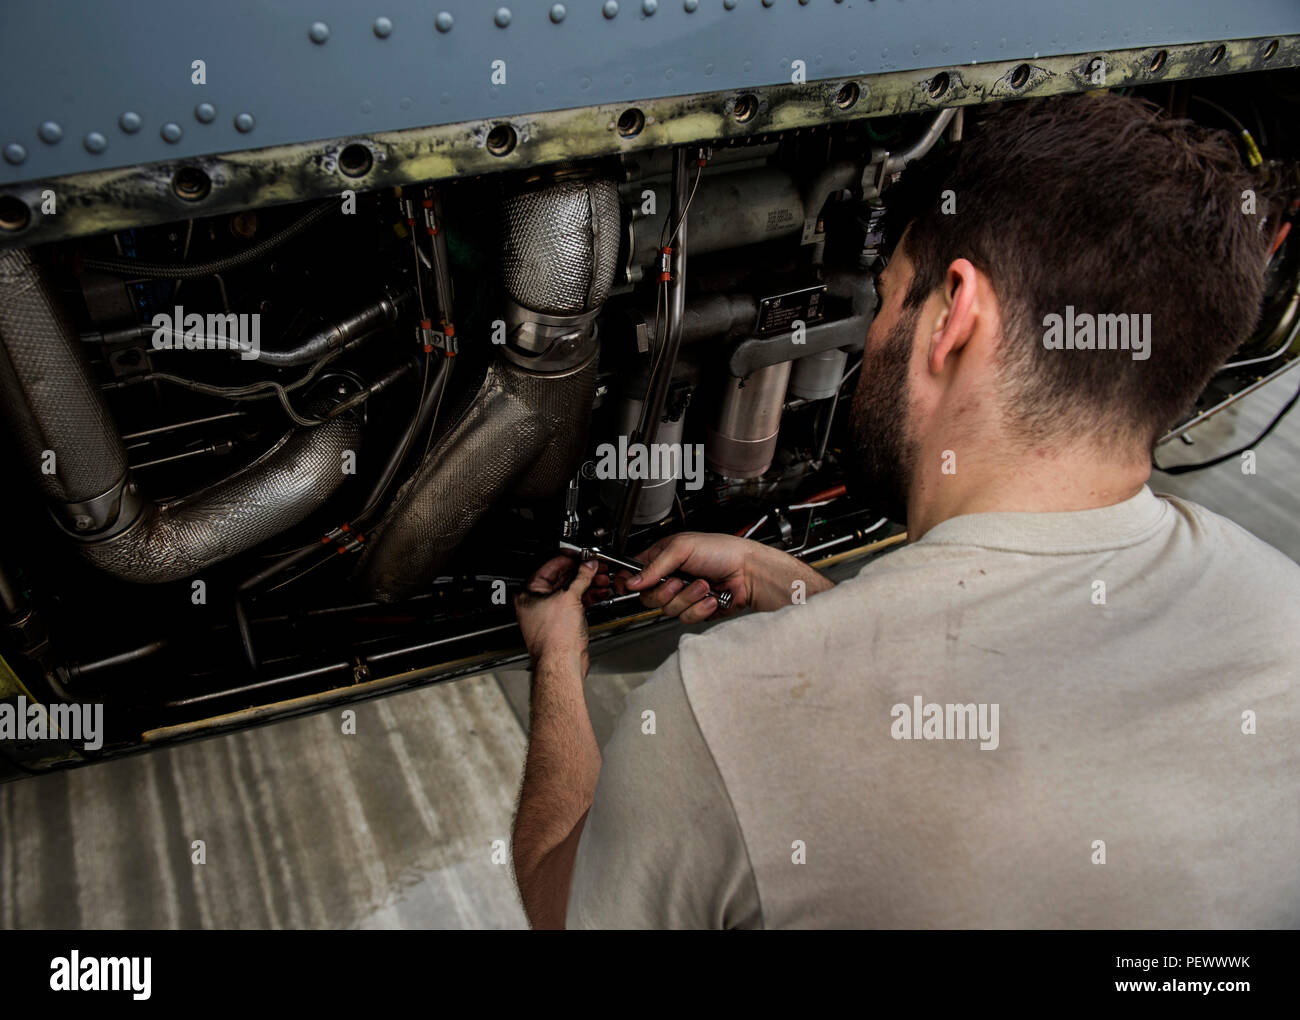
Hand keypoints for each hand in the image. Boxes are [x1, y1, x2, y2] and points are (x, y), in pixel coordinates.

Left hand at [514, 555, 599, 669]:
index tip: (581, 555)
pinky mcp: (563, 623)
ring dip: (588, 584)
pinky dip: (588, 597)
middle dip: (582, 572)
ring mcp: (550, 614)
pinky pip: (576, 604)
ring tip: (602, 578)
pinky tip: (599, 592)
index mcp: (529, 594)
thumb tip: (587, 566)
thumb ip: (581, 578)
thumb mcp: (569, 598)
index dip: (568, 559)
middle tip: (595, 566)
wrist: (562, 664)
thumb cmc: (554, 638)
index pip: (549, 567)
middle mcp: (537, 603)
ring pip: (571, 592)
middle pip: (562, 579)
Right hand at [620, 532, 833, 621]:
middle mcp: (671, 578)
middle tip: (679, 581)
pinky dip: (700, 608)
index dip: (629, 581)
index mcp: (663, 558)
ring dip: (688, 597)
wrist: (748, 572)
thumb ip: (654, 566)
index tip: (627, 586)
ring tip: (704, 585)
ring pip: (668, 610)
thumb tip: (633, 581)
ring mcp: (683, 595)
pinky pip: (686, 618)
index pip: (635, 573)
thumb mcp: (682, 548)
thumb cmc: (722, 551)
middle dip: (666, 591)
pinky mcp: (696, 610)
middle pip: (649, 597)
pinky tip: (711, 597)